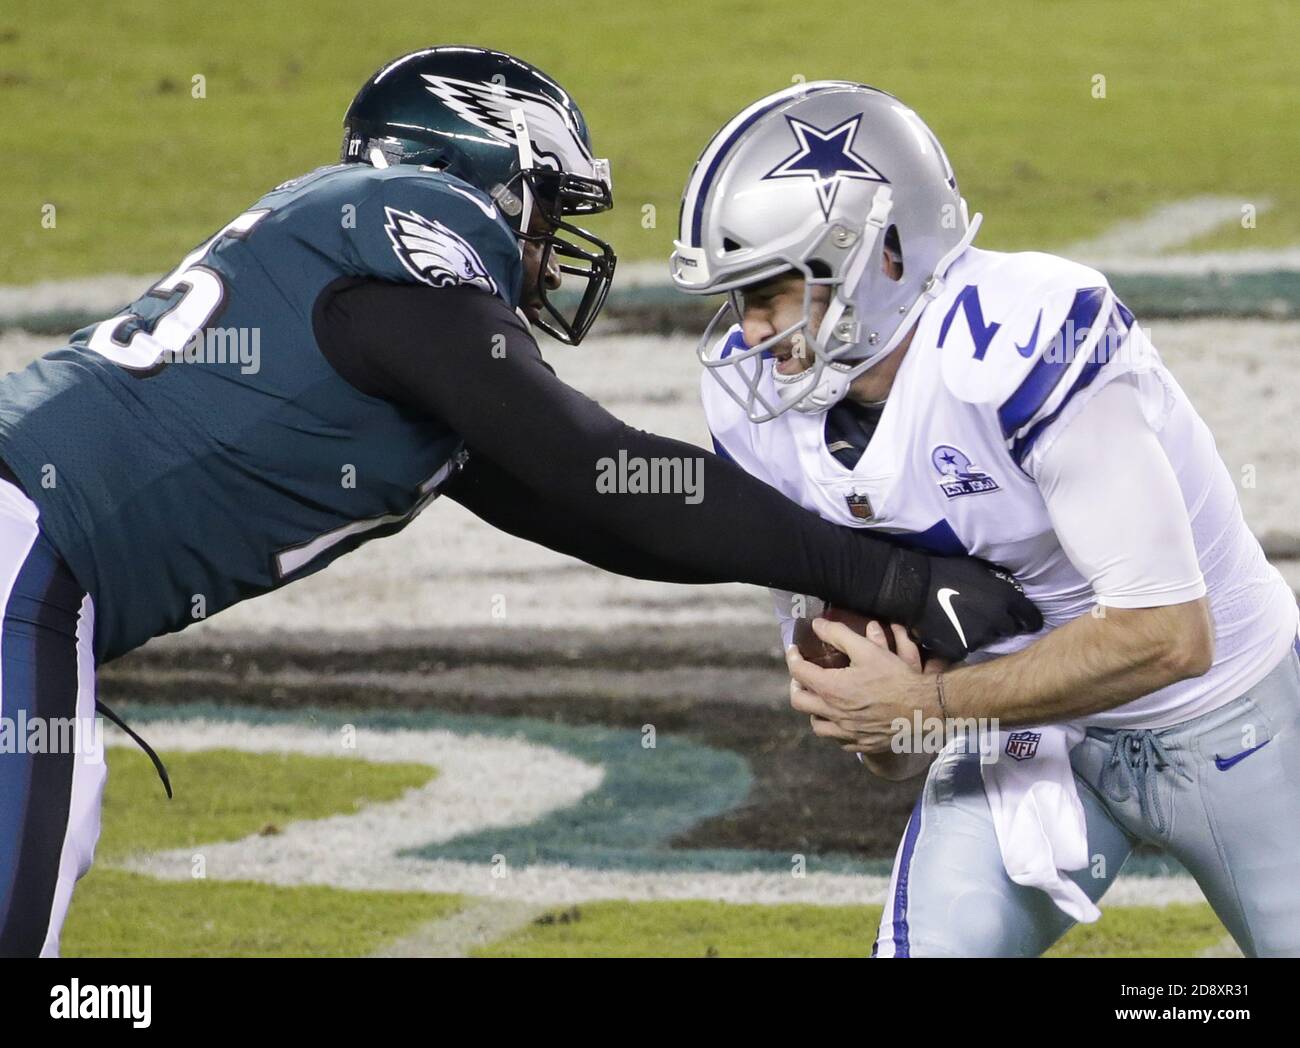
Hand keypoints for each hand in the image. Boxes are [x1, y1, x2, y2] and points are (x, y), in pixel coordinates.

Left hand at [788, 618, 943, 755]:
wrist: (923, 708)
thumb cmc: (896, 678)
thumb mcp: (868, 650)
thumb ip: (839, 634)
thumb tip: (817, 624)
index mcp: (832, 689)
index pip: (798, 672)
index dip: (793, 657)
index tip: (795, 650)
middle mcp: (834, 713)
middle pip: (798, 701)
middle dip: (796, 685)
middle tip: (803, 675)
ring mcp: (846, 732)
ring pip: (816, 725)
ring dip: (813, 710)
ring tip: (821, 698)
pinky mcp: (860, 743)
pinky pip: (837, 739)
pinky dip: (834, 727)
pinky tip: (843, 717)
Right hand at [909, 554, 1041, 660]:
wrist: (914, 588)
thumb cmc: (945, 572)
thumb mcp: (979, 570)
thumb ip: (997, 584)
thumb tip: (1008, 591)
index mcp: (1005, 598)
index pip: (1032, 618)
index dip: (1030, 621)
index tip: (1028, 623)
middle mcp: (997, 620)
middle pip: (1009, 630)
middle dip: (1001, 624)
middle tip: (987, 618)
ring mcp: (979, 637)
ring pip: (987, 639)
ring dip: (981, 633)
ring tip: (964, 622)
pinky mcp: (961, 649)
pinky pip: (966, 648)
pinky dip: (961, 642)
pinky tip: (951, 631)